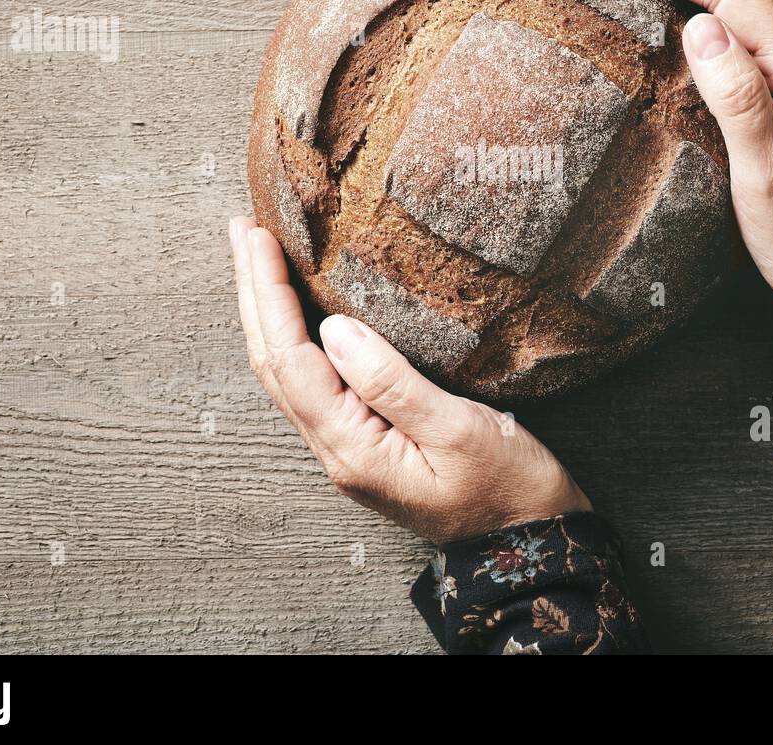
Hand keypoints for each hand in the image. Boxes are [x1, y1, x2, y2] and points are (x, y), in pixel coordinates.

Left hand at [229, 217, 591, 542]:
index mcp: (352, 447)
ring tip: (259, 258)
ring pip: (287, 373)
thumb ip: (392, 382)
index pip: (291, 358)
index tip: (259, 236)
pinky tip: (300, 310)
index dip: (269, 293)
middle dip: (254, 293)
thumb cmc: (508, 487)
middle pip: (274, 363)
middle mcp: (336, 450)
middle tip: (243, 229)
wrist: (529, 543)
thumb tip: (334, 328)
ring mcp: (347, 449)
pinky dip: (294, 335)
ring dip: (267, 313)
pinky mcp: (364, 442)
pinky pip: (312, 381)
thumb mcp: (458, 429)